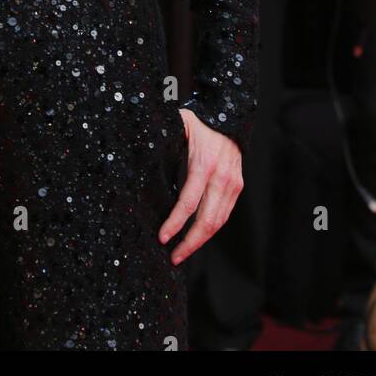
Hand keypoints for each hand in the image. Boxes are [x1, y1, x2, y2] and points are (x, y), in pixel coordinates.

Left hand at [158, 109, 243, 265]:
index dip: (175, 223)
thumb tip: (137, 151)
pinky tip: (197, 237)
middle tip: (173, 257)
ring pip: (217, 222)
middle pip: (206, 220)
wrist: (230, 118)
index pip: (188, 202)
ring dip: (200, 242)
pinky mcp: (237, 188)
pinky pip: (224, 215)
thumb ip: (162, 140)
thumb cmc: (198, 123)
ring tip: (182, 253)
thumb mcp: (178, 126)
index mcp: (204, 164)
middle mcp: (221, 177)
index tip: (163, 237)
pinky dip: (210, 230)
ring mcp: (232, 184)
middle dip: (189, 243)